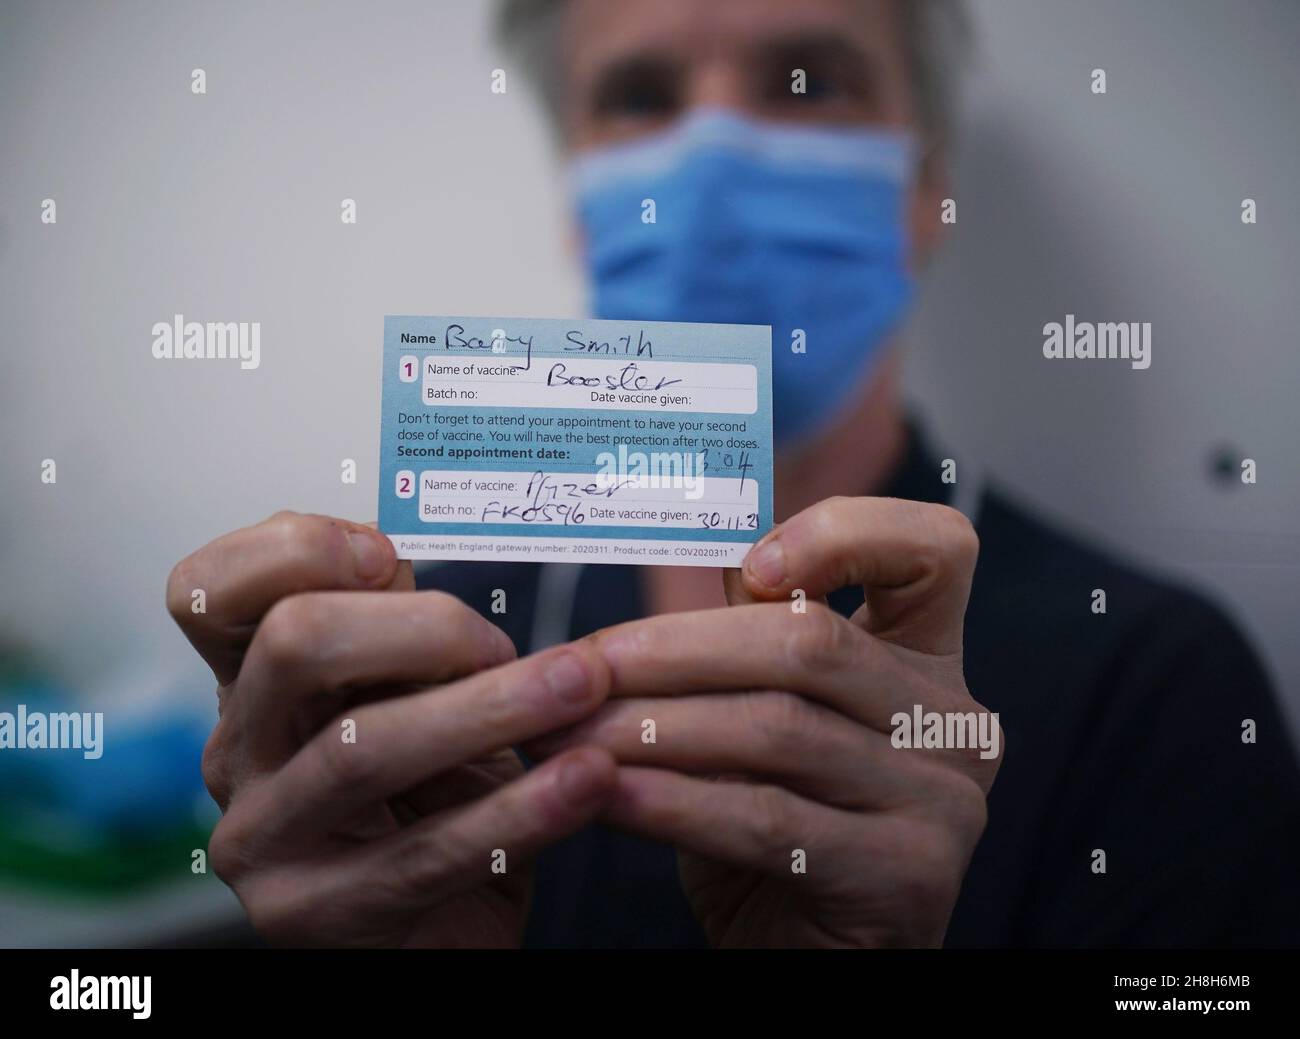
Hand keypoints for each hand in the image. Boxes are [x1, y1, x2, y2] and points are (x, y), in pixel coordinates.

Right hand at [168, 511, 616, 946]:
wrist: (442, 929)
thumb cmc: (434, 797)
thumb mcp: (415, 696)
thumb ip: (403, 628)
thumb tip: (415, 542)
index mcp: (252, 684)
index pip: (206, 588)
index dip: (294, 547)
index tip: (386, 552)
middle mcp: (238, 754)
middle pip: (294, 641)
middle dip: (425, 624)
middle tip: (505, 644)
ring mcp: (264, 839)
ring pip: (364, 748)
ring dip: (492, 708)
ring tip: (581, 688)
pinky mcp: (312, 916)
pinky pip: (425, 852)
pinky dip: (521, 808)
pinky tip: (585, 779)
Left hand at [530, 497, 1000, 946]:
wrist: (802, 949)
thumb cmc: (775, 816)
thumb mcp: (767, 713)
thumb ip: (747, 633)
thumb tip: (671, 530)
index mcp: (927, 657)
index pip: (938, 547)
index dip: (848, 531)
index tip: (750, 562)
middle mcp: (952, 718)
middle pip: (812, 643)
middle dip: (673, 651)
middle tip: (578, 668)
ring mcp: (940, 798)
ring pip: (776, 728)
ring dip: (651, 728)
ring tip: (564, 735)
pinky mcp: (905, 874)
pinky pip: (766, 819)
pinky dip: (671, 802)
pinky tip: (603, 796)